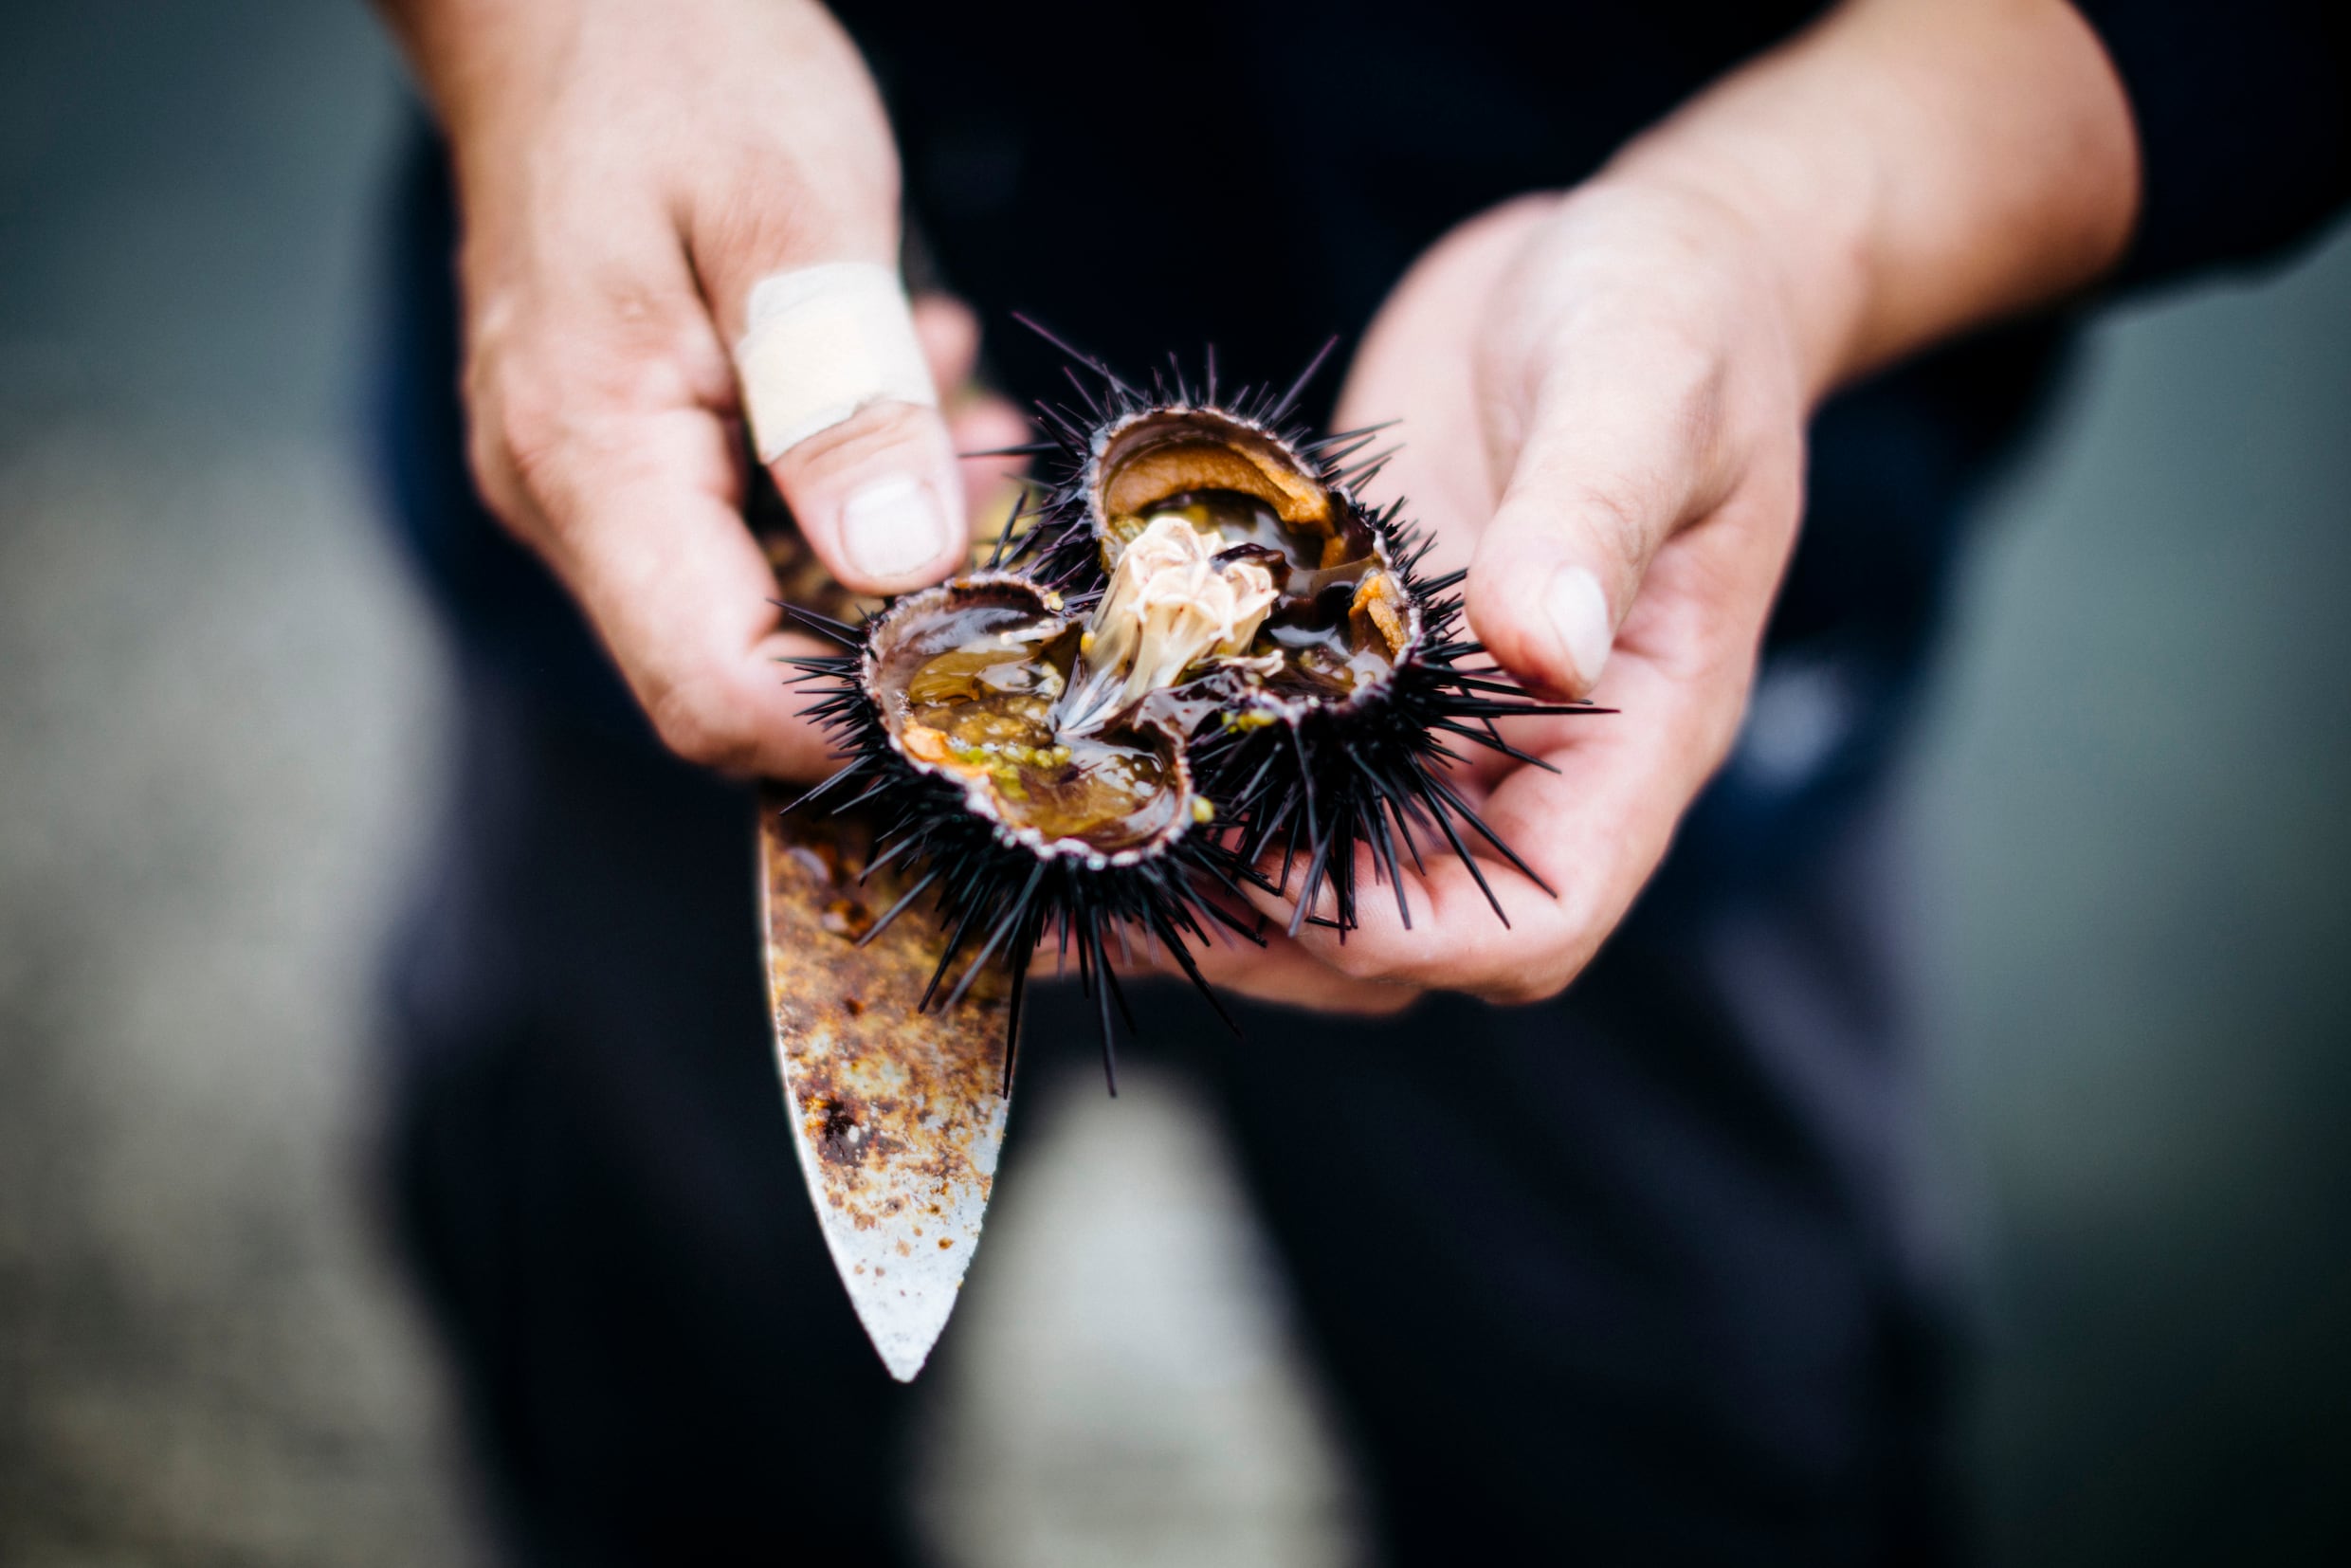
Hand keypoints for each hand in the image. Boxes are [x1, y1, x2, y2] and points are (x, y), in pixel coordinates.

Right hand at [381, 0, 1020, 777]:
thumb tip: (903, 564)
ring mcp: (587, 487)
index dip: (851, 723)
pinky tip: (900, 377)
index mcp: (588, 458)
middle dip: (890, 623)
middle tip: (991, 489)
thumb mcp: (788, 206)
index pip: (712, 693)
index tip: (983, 673)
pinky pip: (748, 532)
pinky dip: (846, 486)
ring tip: (940, 389)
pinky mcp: (623, 460)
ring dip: (884, 536)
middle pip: (738, 674)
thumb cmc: (668, 61)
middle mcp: (567, 502)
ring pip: (758, 605)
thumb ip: (840, 393)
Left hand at [1177, 0, 2138, 1008]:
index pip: (1539, 917)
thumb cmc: (1678, 309)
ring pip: (1332, 868)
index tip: (1279, 884)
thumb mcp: (1643, 386)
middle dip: (1264, 932)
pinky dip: (1196, 775)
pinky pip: (1287, 761)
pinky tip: (1088, 752)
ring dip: (1206, 878)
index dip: (1413, 936)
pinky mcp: (1368, 666)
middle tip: (1107, 885)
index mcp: (1639, 731)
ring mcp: (1447, 723)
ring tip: (1064, 850)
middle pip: (1410, 932)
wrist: (1630, 258)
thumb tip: (1542, 644)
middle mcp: (1539, 757)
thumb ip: (1591, 512)